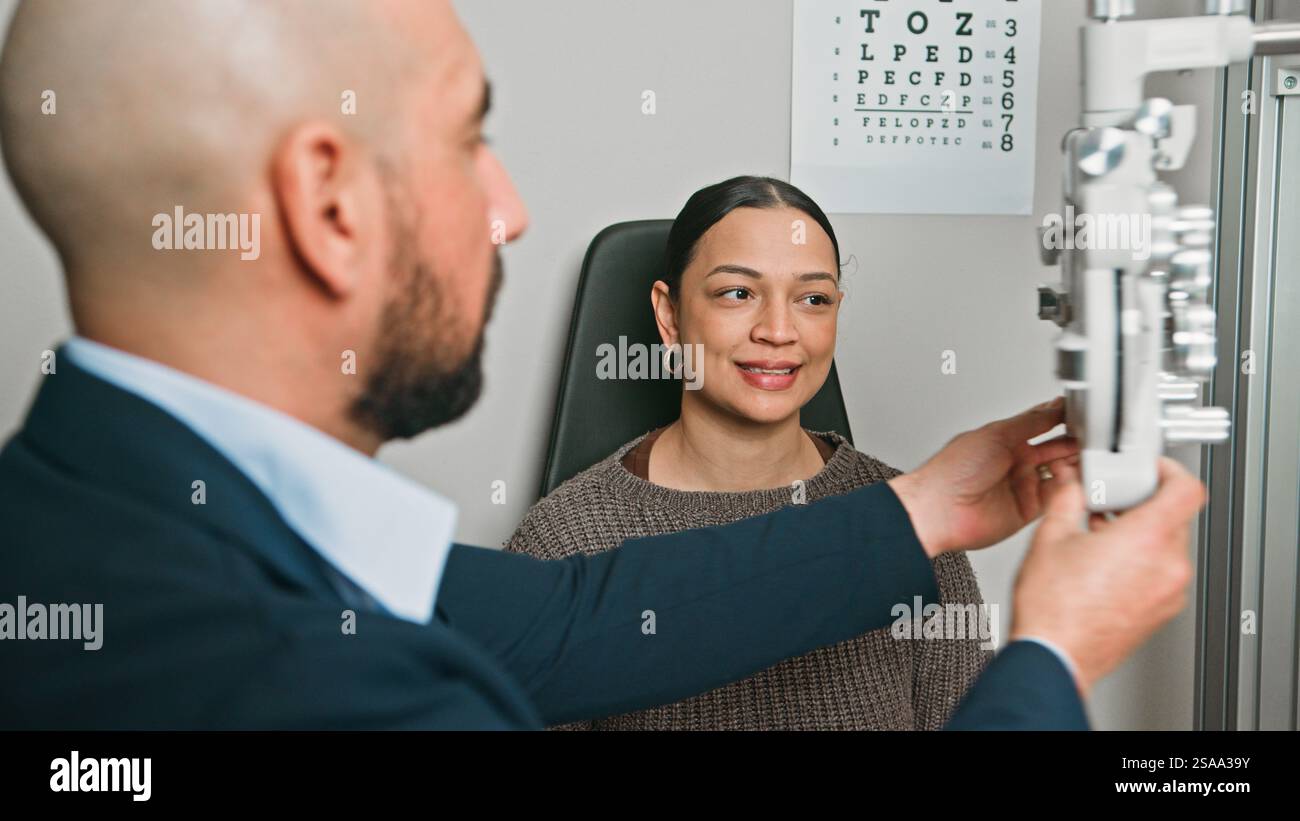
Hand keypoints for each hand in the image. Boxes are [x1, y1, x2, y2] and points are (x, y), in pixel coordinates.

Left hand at [887, 397, 1078, 556]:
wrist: (938, 509)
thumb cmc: (952, 471)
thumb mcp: (996, 434)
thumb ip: (1030, 422)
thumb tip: (1054, 406)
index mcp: (1006, 441)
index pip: (1042, 426)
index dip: (1063, 421)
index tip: (1084, 416)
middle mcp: (1016, 463)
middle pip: (1056, 450)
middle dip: (1075, 443)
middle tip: (1094, 437)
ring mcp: (1022, 486)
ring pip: (1060, 473)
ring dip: (1074, 464)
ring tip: (1090, 455)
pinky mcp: (1028, 510)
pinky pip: (1056, 497)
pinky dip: (1069, 488)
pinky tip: (1078, 478)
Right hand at [1010, 456, 1206, 695]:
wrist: (1055, 656)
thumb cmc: (1053, 608)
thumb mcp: (1051, 536)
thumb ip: (1068, 498)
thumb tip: (1074, 484)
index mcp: (1147, 539)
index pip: (1187, 489)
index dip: (1172, 472)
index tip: (1152, 471)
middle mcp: (1168, 566)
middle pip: (1175, 516)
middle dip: (1143, 504)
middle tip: (1111, 502)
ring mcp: (1169, 592)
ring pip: (1168, 545)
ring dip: (1141, 534)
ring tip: (1102, 536)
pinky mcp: (1162, 610)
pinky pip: (1162, 572)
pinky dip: (1142, 561)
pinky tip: (1105, 564)